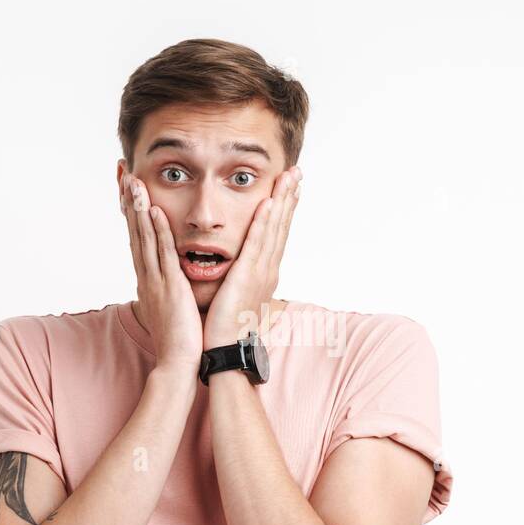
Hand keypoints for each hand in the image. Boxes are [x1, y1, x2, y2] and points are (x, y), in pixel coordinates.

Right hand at [119, 161, 202, 369]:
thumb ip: (170, 286)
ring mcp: (156, 280)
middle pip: (135, 231)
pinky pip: (162, 254)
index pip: (138, 238)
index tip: (127, 187)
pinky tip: (156, 212)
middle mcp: (148, 275)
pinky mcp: (170, 287)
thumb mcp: (172, 304)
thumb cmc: (180, 337)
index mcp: (150, 278)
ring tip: (134, 181)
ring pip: (145, 238)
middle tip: (123, 172)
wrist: (178, 362)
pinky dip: (158, 232)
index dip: (132, 211)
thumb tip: (172, 276)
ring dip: (139, 208)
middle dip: (129, 201)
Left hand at [204, 165, 301, 347]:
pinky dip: (264, 224)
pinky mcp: (247, 277)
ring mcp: (260, 273)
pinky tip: (269, 204)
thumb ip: (239, 279)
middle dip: (289, 197)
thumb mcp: (236, 297)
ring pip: (274, 230)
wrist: (227, 352)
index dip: (284, 209)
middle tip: (296, 171)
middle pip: (281, 226)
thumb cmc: (226, 329)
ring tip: (288, 177)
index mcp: (264, 273)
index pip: (276, 234)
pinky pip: (256, 245)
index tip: (289, 187)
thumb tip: (237, 271)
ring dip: (282, 201)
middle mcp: (267, 269)